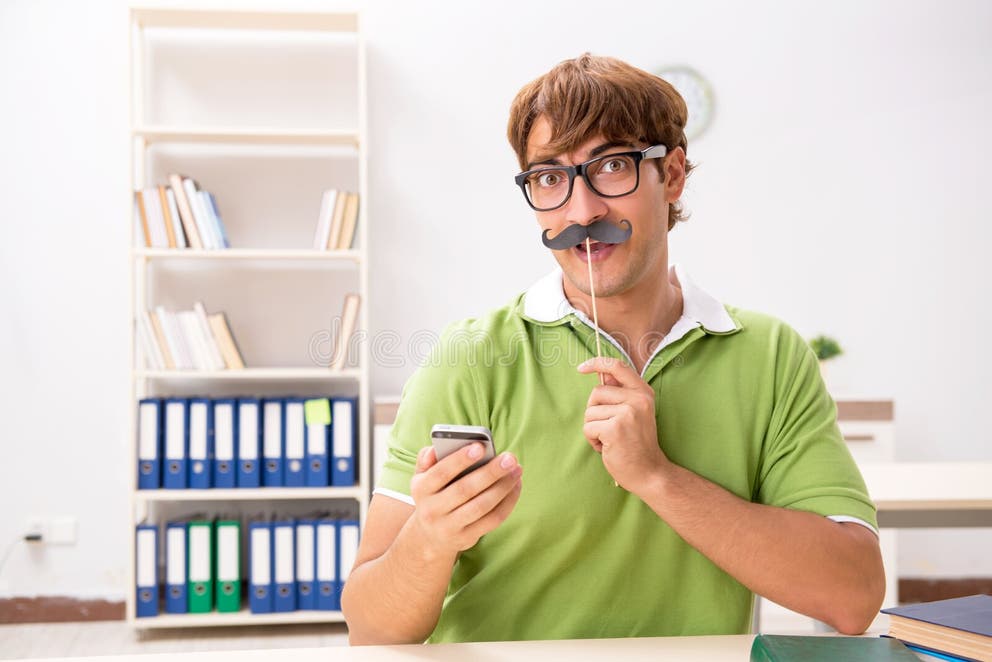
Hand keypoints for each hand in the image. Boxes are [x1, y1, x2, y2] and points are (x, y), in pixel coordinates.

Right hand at [409, 443, 522, 557]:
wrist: (429, 536)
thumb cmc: (432, 495)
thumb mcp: (421, 477)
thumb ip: (426, 459)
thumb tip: (435, 448)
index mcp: (421, 489)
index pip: (441, 473)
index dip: (460, 459)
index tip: (480, 446)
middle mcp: (432, 510)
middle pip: (465, 490)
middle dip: (490, 472)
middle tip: (510, 458)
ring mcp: (449, 527)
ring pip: (481, 506)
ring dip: (503, 487)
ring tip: (517, 470)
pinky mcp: (466, 538)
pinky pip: (492, 520)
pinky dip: (507, 503)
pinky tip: (515, 487)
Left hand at [578, 357, 669, 492]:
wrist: (650, 472)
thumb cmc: (637, 444)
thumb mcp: (636, 413)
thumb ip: (621, 393)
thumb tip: (601, 374)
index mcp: (643, 392)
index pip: (617, 366)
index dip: (597, 363)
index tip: (581, 367)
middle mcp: (638, 399)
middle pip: (596, 392)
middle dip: (594, 411)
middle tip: (609, 428)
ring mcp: (627, 413)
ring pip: (590, 411)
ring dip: (593, 428)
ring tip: (610, 440)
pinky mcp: (615, 428)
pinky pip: (588, 427)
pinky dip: (592, 440)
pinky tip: (607, 447)